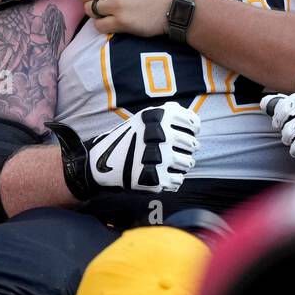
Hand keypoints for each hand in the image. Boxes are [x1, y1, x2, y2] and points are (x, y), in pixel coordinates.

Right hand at [51, 102, 199, 193]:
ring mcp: (159, 157)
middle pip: (193, 145)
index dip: (193, 130)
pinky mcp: (156, 178)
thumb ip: (165, 114)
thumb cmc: (126, 139)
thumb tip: (187, 115)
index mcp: (159, 116)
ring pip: (188, 163)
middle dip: (187, 150)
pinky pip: (178, 180)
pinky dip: (173, 179)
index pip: (193, 123)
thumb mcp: (142, 119)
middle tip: (175, 153)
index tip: (188, 134)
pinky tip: (162, 175)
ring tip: (170, 164)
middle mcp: (160, 134)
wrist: (101, 163)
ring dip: (182, 165)